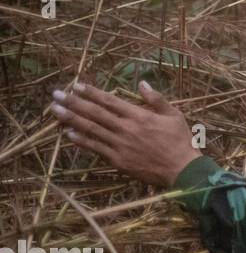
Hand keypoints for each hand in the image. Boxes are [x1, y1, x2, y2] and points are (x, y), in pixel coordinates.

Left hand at [51, 81, 201, 186]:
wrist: (182, 169)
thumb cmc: (180, 141)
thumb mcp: (174, 115)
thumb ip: (156, 99)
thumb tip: (142, 83)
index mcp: (140, 116)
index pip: (110, 101)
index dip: (92, 93)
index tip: (76, 86)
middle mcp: (127, 128)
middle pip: (95, 113)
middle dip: (74, 102)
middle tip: (56, 94)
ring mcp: (120, 145)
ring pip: (92, 129)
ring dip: (71, 119)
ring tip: (55, 110)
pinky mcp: (118, 160)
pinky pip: (96, 148)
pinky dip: (82, 140)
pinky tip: (69, 133)